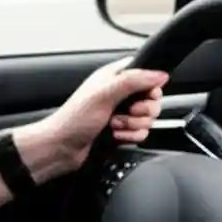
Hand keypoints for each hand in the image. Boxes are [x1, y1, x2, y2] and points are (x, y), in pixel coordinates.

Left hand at [21, 57, 168, 177]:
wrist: (62, 148)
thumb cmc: (74, 119)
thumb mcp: (105, 94)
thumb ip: (134, 81)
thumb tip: (160, 75)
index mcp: (114, 77)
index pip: (145, 73)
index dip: (150, 84)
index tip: (144, 94)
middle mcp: (119, 93)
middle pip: (152, 98)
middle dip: (143, 110)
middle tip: (127, 112)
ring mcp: (121, 113)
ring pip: (148, 118)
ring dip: (133, 125)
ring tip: (114, 125)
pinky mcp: (122, 131)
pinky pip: (141, 133)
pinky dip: (130, 136)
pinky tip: (115, 135)